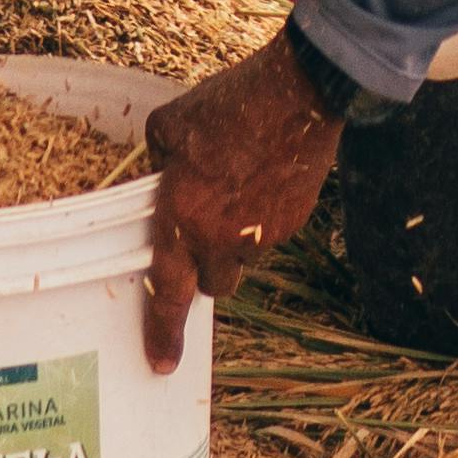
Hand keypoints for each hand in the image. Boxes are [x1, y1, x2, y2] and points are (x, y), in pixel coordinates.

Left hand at [142, 32, 344, 366]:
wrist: (298, 93)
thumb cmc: (228, 105)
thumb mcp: (169, 125)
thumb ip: (158, 161)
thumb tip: (160, 175)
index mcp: (181, 218)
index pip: (168, 293)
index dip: (163, 333)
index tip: (161, 364)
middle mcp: (220, 237)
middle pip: (213, 286)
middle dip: (207, 270)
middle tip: (205, 235)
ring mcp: (262, 235)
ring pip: (244, 261)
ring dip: (237, 243)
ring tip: (240, 191)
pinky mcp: (293, 223)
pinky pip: (272, 237)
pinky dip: (264, 219)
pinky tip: (264, 179)